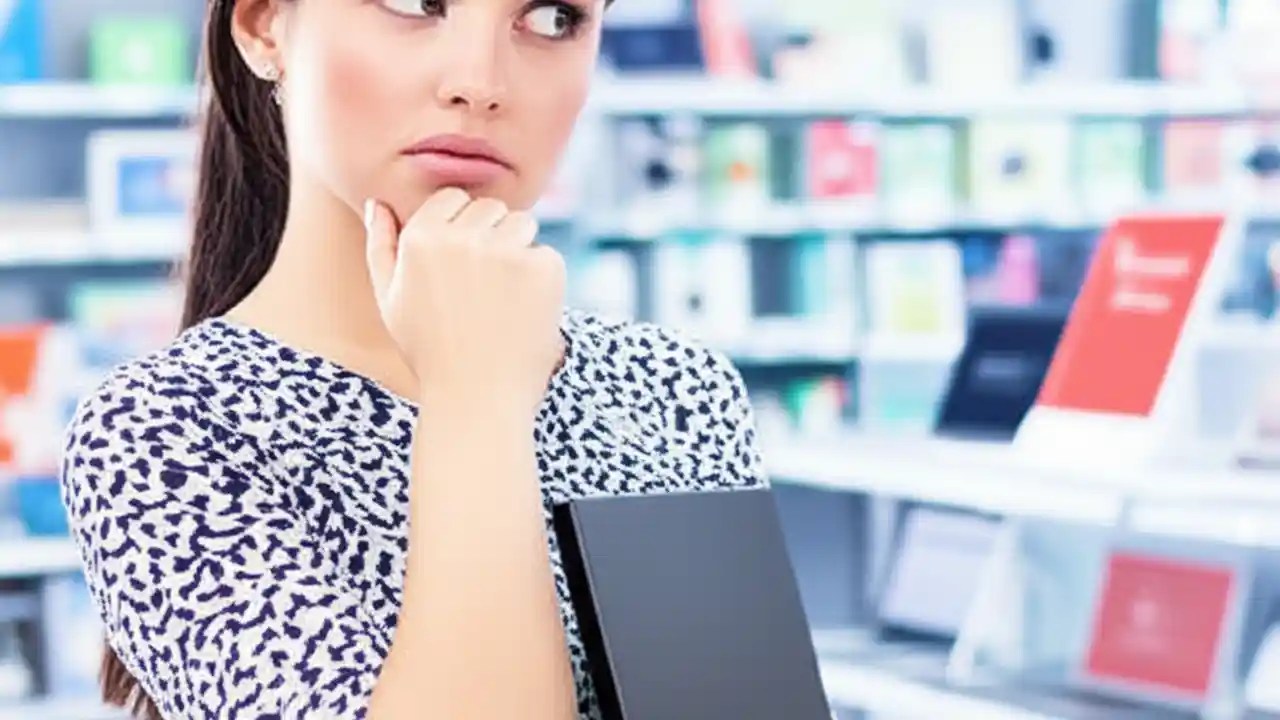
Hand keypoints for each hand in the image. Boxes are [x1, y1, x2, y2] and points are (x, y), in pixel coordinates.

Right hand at [364, 188, 566, 417]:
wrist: (477, 400)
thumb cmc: (430, 353)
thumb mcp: (391, 301)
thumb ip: (381, 247)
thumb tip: (379, 204)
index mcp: (421, 238)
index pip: (453, 199)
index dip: (461, 230)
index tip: (462, 267)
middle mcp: (462, 237)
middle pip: (491, 209)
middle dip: (492, 238)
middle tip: (483, 291)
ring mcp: (506, 251)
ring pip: (522, 224)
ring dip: (519, 252)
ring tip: (503, 301)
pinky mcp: (542, 268)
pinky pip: (546, 255)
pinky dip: (542, 280)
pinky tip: (524, 313)